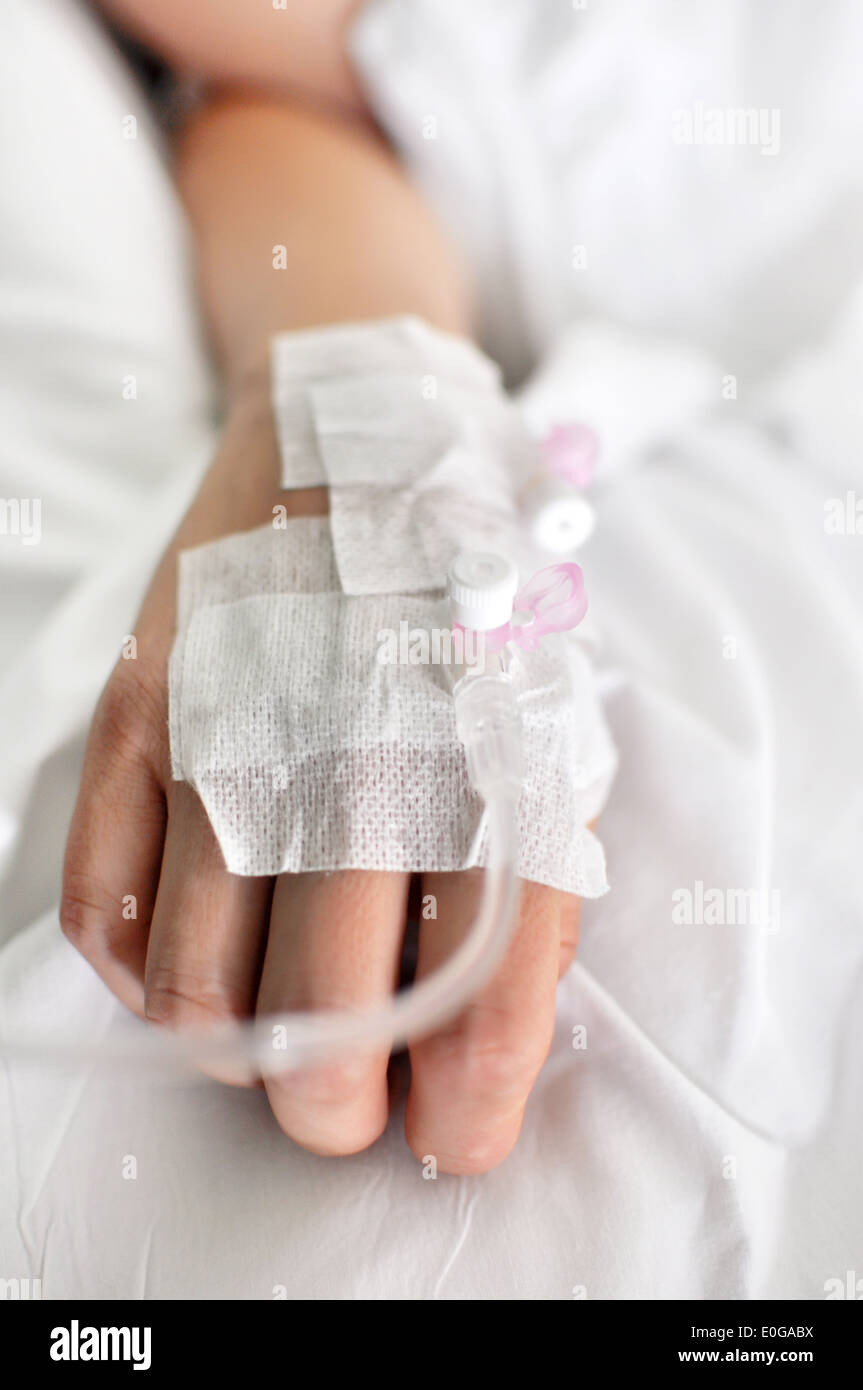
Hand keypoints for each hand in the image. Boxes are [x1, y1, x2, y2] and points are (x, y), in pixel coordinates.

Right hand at [61, 388, 579, 1175]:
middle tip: (350, 1108)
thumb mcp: (543, 710)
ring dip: (239, 1053)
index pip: (487, 971)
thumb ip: (524, 865)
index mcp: (483, 743)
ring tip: (270, 1040)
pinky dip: (139, 977)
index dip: (473, 1094)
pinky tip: (187, 968)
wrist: (356, 425)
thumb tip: (471, 1036)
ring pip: (201, 987)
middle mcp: (354, 741)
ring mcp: (229, 722)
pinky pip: (103, 903)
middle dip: (339, 1105)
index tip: (456, 1140)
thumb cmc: (466, 591)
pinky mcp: (140, 703)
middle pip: (330, 1011)